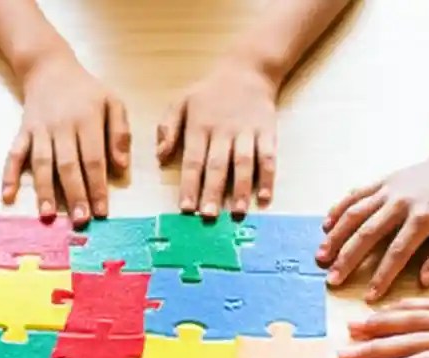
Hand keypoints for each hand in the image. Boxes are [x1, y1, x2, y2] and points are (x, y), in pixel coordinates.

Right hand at [7, 52, 129, 224]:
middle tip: (79, 220)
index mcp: (87, 119)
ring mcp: (39, 129)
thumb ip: (120, 132)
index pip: (94, 159)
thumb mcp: (113, 102)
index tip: (101, 212)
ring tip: (47, 215)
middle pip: (68, 165)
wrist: (49, 67)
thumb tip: (121, 165)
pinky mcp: (23, 131)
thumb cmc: (86, 90)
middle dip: (74, 195)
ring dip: (44, 190)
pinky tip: (7, 195)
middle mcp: (62, 126)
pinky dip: (9, 174)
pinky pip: (14, 154)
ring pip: (42, 163)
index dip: (98, 186)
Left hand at [157, 58, 278, 215]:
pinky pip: (268, 156)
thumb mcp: (181, 101)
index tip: (186, 208)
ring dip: (241, 189)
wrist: (248, 70)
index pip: (193, 160)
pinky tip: (264, 197)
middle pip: (217, 165)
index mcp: (200, 126)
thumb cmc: (210, 92)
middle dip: (213, 192)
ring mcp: (247, 132)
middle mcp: (223, 131)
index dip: (189, 185)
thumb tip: (159, 155)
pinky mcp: (267, 132)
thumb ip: (167, 127)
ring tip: (237, 212)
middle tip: (208, 216)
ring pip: (243, 163)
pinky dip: (268, 177)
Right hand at [319, 148, 428, 302]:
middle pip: (368, 233)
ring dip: (336, 236)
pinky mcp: (381, 181)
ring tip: (321, 257)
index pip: (397, 252)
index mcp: (424, 218)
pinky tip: (325, 227)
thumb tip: (424, 281)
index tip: (368, 297)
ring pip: (355, 214)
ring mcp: (388, 190)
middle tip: (332, 280)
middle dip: (348, 259)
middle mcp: (401, 202)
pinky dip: (338, 209)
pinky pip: (355, 195)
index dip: (381, 276)